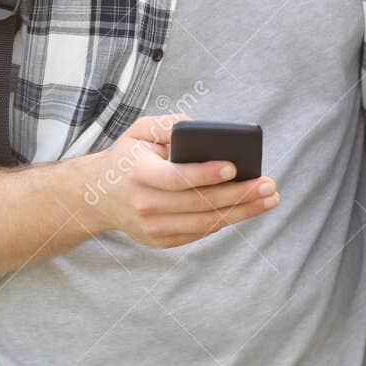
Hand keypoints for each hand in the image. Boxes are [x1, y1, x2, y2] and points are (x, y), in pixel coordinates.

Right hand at [85, 115, 280, 248]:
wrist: (96, 196)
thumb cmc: (128, 156)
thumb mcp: (139, 131)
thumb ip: (167, 124)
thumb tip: (200, 128)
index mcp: (138, 174)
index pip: (176, 178)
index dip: (206, 174)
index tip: (234, 167)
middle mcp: (144, 205)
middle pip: (199, 203)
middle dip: (238, 194)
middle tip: (269, 184)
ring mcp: (152, 228)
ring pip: (204, 222)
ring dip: (242, 212)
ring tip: (269, 198)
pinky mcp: (160, 240)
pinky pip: (200, 232)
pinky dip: (226, 220)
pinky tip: (248, 208)